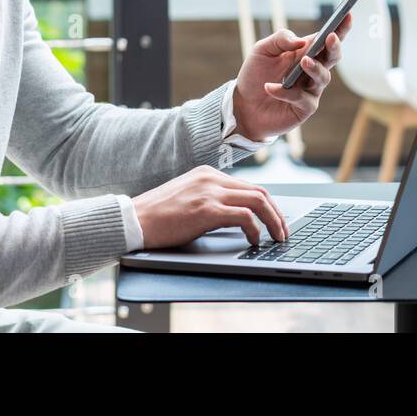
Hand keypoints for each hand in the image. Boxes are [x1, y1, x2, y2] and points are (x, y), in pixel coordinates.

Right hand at [132, 165, 288, 248]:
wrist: (133, 220)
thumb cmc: (156, 217)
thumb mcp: (187, 200)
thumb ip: (209, 201)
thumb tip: (234, 219)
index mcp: (207, 174)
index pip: (248, 186)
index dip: (267, 205)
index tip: (274, 220)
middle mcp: (211, 178)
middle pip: (259, 191)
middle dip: (277, 213)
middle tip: (283, 231)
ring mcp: (209, 191)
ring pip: (258, 200)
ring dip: (273, 221)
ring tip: (277, 237)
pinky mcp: (207, 209)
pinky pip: (245, 217)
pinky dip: (256, 229)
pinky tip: (254, 240)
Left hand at [231, 12, 351, 142]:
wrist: (243, 105)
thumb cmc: (255, 75)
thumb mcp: (262, 50)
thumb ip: (280, 40)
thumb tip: (301, 41)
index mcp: (305, 51)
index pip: (327, 38)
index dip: (340, 27)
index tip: (348, 15)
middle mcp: (312, 69)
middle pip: (332, 57)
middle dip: (334, 46)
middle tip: (331, 37)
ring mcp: (311, 89)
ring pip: (323, 77)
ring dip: (314, 67)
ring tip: (303, 61)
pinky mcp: (305, 107)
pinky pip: (301, 98)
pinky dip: (284, 92)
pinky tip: (270, 87)